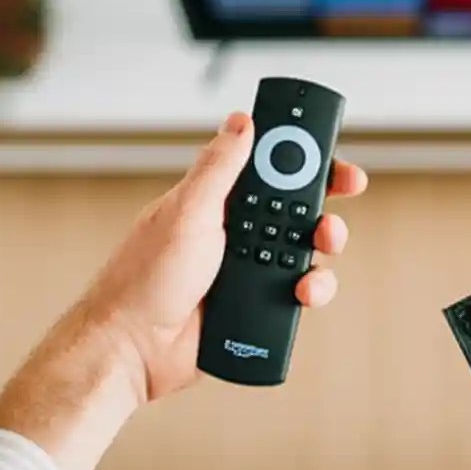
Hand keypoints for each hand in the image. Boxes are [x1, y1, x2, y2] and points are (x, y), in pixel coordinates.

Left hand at [0, 112, 366, 469]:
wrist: (135, 347)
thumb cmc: (144, 279)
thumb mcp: (186, 212)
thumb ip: (219, 167)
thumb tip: (242, 122)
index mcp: (218, 201)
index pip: (271, 170)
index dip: (306, 163)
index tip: (335, 163)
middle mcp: (236, 232)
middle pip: (298, 211)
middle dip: (323, 213)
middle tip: (328, 222)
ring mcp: (247, 270)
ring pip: (305, 254)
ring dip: (319, 255)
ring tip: (312, 260)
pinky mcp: (256, 305)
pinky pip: (297, 293)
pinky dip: (309, 292)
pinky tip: (301, 295)